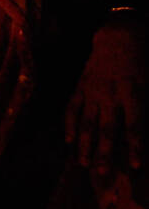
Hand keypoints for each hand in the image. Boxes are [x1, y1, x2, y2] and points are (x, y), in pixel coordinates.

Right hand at [65, 18, 144, 174]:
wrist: (119, 36)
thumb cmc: (141, 61)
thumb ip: (146, 106)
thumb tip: (146, 131)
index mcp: (133, 94)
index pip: (133, 126)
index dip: (133, 147)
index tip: (134, 166)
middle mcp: (110, 96)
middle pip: (106, 129)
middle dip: (103, 152)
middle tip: (101, 173)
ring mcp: (92, 92)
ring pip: (86, 122)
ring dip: (84, 144)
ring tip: (81, 163)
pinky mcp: (80, 88)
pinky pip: (72, 109)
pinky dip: (69, 125)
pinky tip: (68, 141)